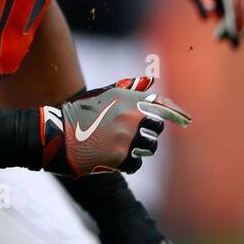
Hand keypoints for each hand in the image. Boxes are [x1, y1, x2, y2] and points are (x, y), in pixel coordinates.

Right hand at [40, 76, 189, 177]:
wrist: (57, 134)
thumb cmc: (80, 113)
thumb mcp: (103, 94)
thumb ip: (128, 88)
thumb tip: (151, 80)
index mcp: (128, 99)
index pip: (162, 106)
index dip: (177, 113)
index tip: (187, 119)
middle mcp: (131, 116)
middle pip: (157, 128)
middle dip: (149, 133)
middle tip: (131, 135)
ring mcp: (127, 137)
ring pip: (149, 147)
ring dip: (138, 149)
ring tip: (118, 146)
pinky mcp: (120, 157)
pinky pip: (136, 163)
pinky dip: (128, 163)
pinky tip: (113, 158)